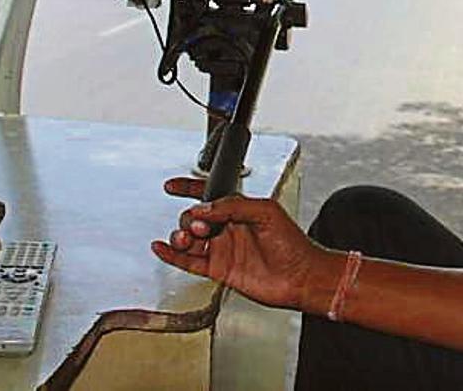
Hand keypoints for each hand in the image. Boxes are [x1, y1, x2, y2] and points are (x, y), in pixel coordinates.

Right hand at [152, 177, 327, 311]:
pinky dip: (172, 255)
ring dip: (180, 236)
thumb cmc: (292, 243)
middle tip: (201, 226)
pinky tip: (162, 248)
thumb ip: (233, 206)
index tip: (172, 186)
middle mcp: (228, 228)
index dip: (189, 189)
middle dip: (190, 218)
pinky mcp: (218, 269)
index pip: (209, 195)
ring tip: (185, 238)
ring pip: (189, 239)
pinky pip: (188, 261)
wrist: (300, 276)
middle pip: (193, 218)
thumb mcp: (266, 212)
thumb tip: (205, 208)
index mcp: (239, 209)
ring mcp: (222, 248)